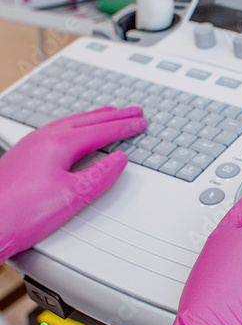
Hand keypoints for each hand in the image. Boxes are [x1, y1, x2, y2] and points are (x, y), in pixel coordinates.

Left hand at [0, 106, 146, 261]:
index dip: (123, 127)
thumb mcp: (71, 196)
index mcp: (57, 144)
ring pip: (71, 123)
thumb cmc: (19, 212)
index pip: (100, 131)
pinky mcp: (23, 156)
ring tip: (110, 115)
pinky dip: (76, 127)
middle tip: (133, 112)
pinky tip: (76, 134)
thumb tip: (118, 160)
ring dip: (94, 118)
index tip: (140, 123)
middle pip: (87, 121)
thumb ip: (99, 176)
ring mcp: (31, 146)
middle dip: (113, 117)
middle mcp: (42, 139)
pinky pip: (57, 131)